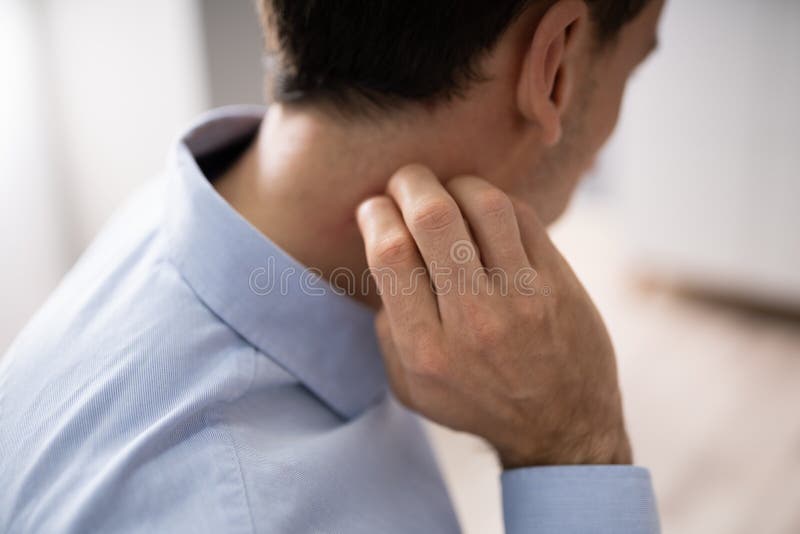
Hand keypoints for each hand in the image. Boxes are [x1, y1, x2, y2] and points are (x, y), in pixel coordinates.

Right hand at [356, 164, 630, 468]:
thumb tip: (383, 252)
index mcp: (426, 348)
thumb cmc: (477, 402)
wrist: (560, 426)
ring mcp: (522, 300)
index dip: (376, 214)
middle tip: (406, 181)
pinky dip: (497, 203)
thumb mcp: (412, 385)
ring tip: (448, 190)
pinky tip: (486, 212)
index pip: (390, 253)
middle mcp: (473, 320)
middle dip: (410, 182)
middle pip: (433, 217)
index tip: (375, 208)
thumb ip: (390, 324)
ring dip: (457, 183)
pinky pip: (524, 218)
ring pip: (485, 205)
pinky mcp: (559, 285)